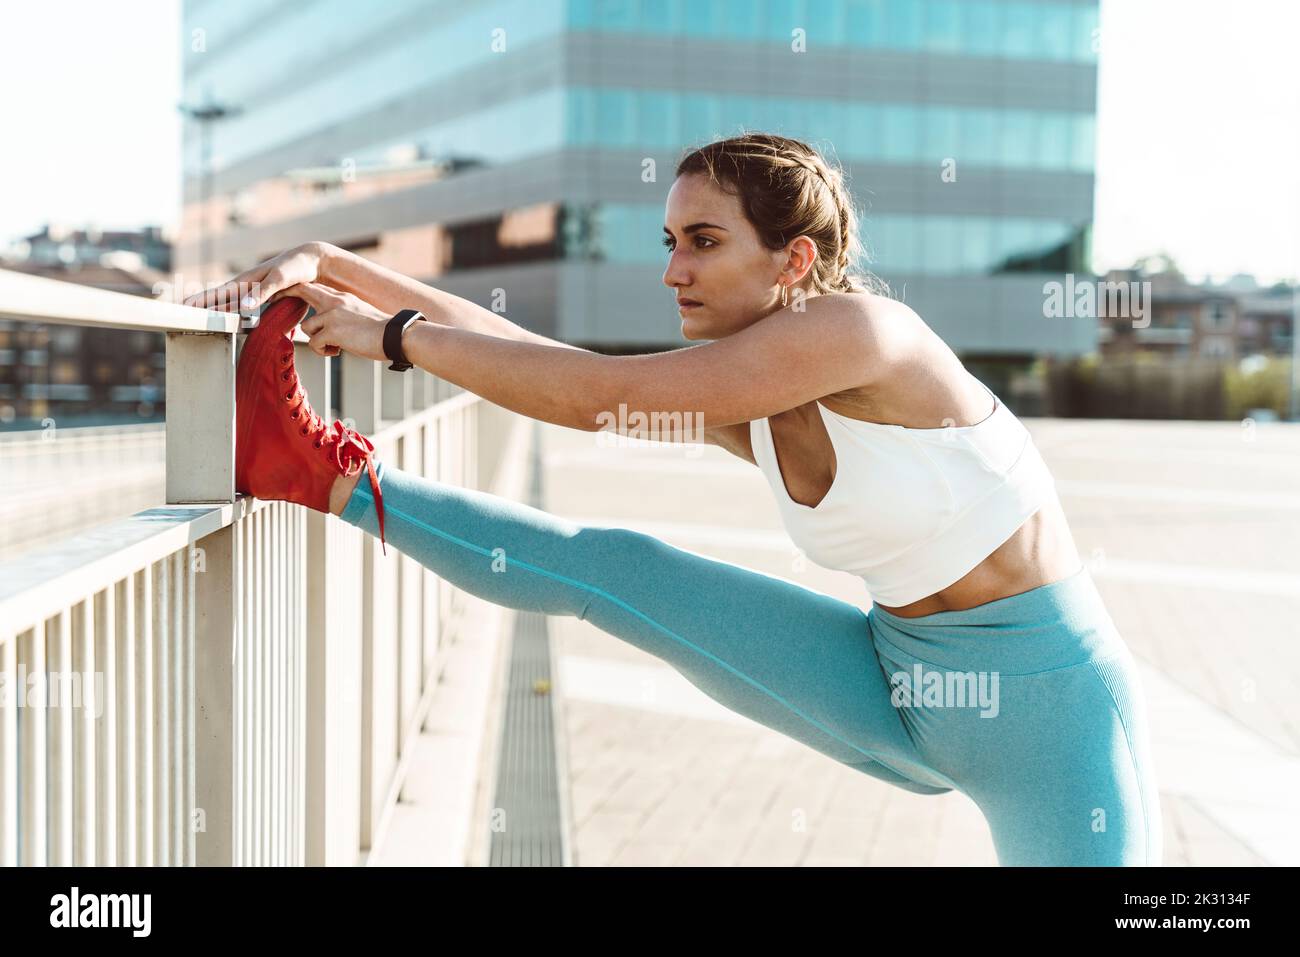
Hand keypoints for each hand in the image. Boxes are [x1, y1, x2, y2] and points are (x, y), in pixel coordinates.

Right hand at [180, 242, 331, 312]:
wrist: (311, 261)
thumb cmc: (296, 267)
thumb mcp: (279, 278)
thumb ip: (262, 292)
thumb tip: (243, 306)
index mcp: (246, 281)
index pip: (218, 292)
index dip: (201, 300)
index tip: (184, 307)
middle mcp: (246, 285)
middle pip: (219, 297)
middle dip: (201, 305)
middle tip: (183, 314)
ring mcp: (254, 290)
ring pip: (229, 301)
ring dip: (214, 308)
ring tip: (198, 316)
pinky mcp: (264, 295)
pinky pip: (242, 305)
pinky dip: (232, 310)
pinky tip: (227, 315)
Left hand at [282, 281, 393, 361]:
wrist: (395, 335)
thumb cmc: (382, 331)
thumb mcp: (359, 315)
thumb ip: (341, 315)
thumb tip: (328, 328)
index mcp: (342, 297)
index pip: (312, 287)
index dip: (295, 288)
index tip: (282, 290)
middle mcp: (335, 301)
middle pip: (301, 291)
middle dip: (284, 295)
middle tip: (272, 299)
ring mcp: (332, 315)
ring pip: (307, 328)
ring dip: (317, 341)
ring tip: (335, 346)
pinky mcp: (332, 330)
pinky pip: (315, 344)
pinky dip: (324, 351)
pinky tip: (338, 351)